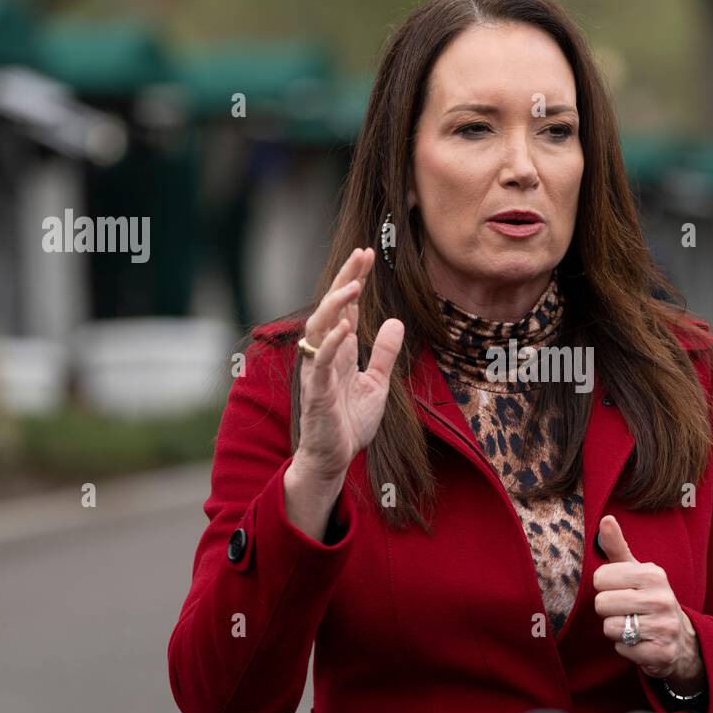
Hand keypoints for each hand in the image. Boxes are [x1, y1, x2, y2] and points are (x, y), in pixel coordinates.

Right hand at [294, 247, 403, 481]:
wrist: (334, 458)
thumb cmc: (349, 422)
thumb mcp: (377, 383)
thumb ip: (383, 353)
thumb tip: (395, 322)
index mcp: (339, 350)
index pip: (345, 306)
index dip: (354, 279)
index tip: (367, 254)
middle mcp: (324, 354)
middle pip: (330, 307)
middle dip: (344, 279)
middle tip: (361, 255)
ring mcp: (318, 371)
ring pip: (319, 328)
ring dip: (336, 304)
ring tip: (355, 284)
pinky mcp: (317, 392)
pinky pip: (321, 362)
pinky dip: (332, 343)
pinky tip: (345, 326)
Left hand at [591, 515, 704, 694]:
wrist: (680, 637)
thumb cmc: (649, 597)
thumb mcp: (635, 570)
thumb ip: (617, 546)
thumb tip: (605, 519)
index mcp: (652, 574)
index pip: (600, 577)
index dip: (604, 587)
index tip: (620, 589)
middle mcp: (661, 598)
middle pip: (602, 604)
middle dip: (608, 610)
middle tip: (626, 610)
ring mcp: (664, 627)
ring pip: (610, 628)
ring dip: (616, 630)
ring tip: (633, 625)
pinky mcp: (661, 653)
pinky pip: (621, 649)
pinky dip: (625, 648)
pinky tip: (640, 642)